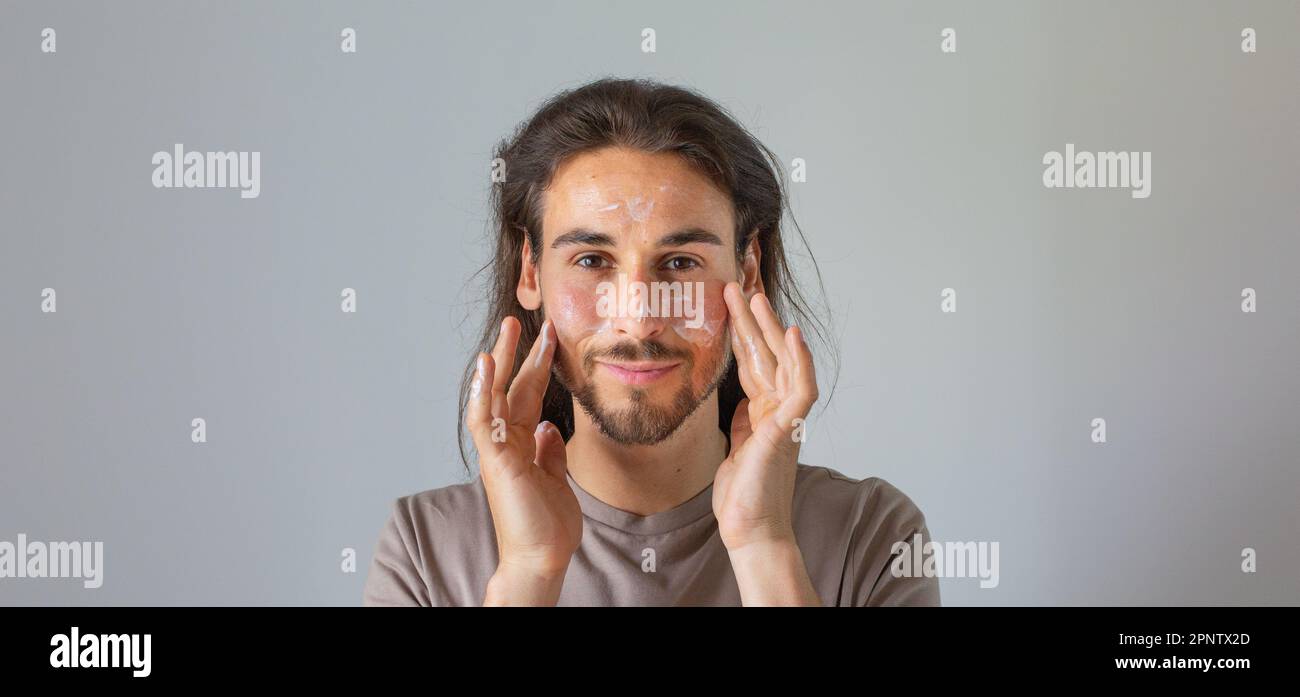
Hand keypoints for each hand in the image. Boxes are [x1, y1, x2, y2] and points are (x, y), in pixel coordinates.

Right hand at [467, 316, 582, 604]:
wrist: (541, 556)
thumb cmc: (547, 525)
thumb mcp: (555, 478)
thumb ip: (549, 451)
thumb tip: (550, 426)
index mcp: (520, 445)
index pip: (526, 396)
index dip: (537, 366)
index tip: (550, 338)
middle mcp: (505, 443)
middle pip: (509, 388)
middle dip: (517, 353)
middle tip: (521, 319)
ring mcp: (498, 450)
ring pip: (493, 397)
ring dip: (500, 362)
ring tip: (506, 330)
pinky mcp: (496, 460)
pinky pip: (483, 420)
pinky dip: (483, 391)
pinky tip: (486, 366)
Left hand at [712, 282, 818, 552]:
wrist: (751, 530)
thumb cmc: (743, 496)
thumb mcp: (734, 448)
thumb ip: (741, 420)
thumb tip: (741, 400)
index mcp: (763, 412)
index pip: (752, 361)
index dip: (742, 331)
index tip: (730, 302)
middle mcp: (777, 409)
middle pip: (766, 352)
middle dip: (753, 317)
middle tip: (737, 283)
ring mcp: (785, 417)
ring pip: (780, 361)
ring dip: (767, 327)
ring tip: (754, 294)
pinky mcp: (787, 428)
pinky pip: (800, 388)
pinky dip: (798, 360)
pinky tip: (790, 335)